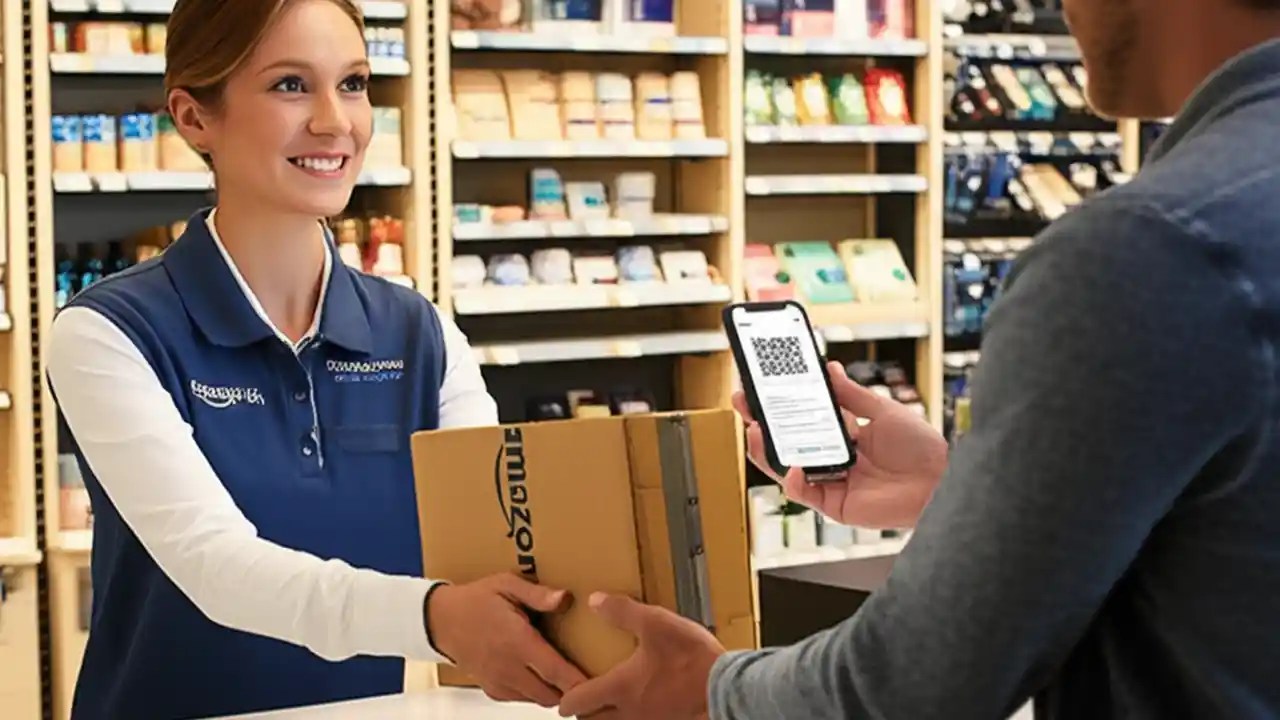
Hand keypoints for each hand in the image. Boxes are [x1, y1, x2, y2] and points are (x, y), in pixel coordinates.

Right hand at [426, 573, 586, 706]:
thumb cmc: (476, 599)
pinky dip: (537, 692)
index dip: (579, 682)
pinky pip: (522, 698)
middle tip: (590, 676)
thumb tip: (566, 598)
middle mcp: (508, 667)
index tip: (599, 682)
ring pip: (538, 700)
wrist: (441, 621)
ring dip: (555, 691)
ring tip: (570, 675)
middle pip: (551, 694)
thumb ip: (537, 594)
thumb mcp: (506, 584)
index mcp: (516, 641)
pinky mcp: (493, 689)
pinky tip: (543, 674)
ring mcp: (499, 681)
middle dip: (572, 690)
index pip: (555, 671)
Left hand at [557, 593, 724, 718]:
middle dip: (584, 713)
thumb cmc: (692, 660)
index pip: (577, 703)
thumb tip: (595, 601)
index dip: (565, 699)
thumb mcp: (657, 624)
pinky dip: (632, 717)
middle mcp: (629, 713)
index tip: (564, 692)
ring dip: (607, 717)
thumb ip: (623, 612)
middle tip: (584, 696)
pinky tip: (644, 702)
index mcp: (620, 689)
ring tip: (611, 701)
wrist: (727, 689)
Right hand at [732, 361, 947, 528]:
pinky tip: (794, 465)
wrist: (941, 480)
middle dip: (761, 423)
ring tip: (755, 431)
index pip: (801, 419)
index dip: (779, 406)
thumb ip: (852, 394)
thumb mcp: (882, 411)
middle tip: (744, 403)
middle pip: (786, 443)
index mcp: (842, 437)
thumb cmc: (920, 448)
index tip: (760, 386)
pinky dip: (794, 480)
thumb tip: (829, 369)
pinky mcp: (835, 505)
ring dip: (766, 451)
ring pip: (786, 468)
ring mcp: (831, 482)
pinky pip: (804, 493)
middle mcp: (832, 460)